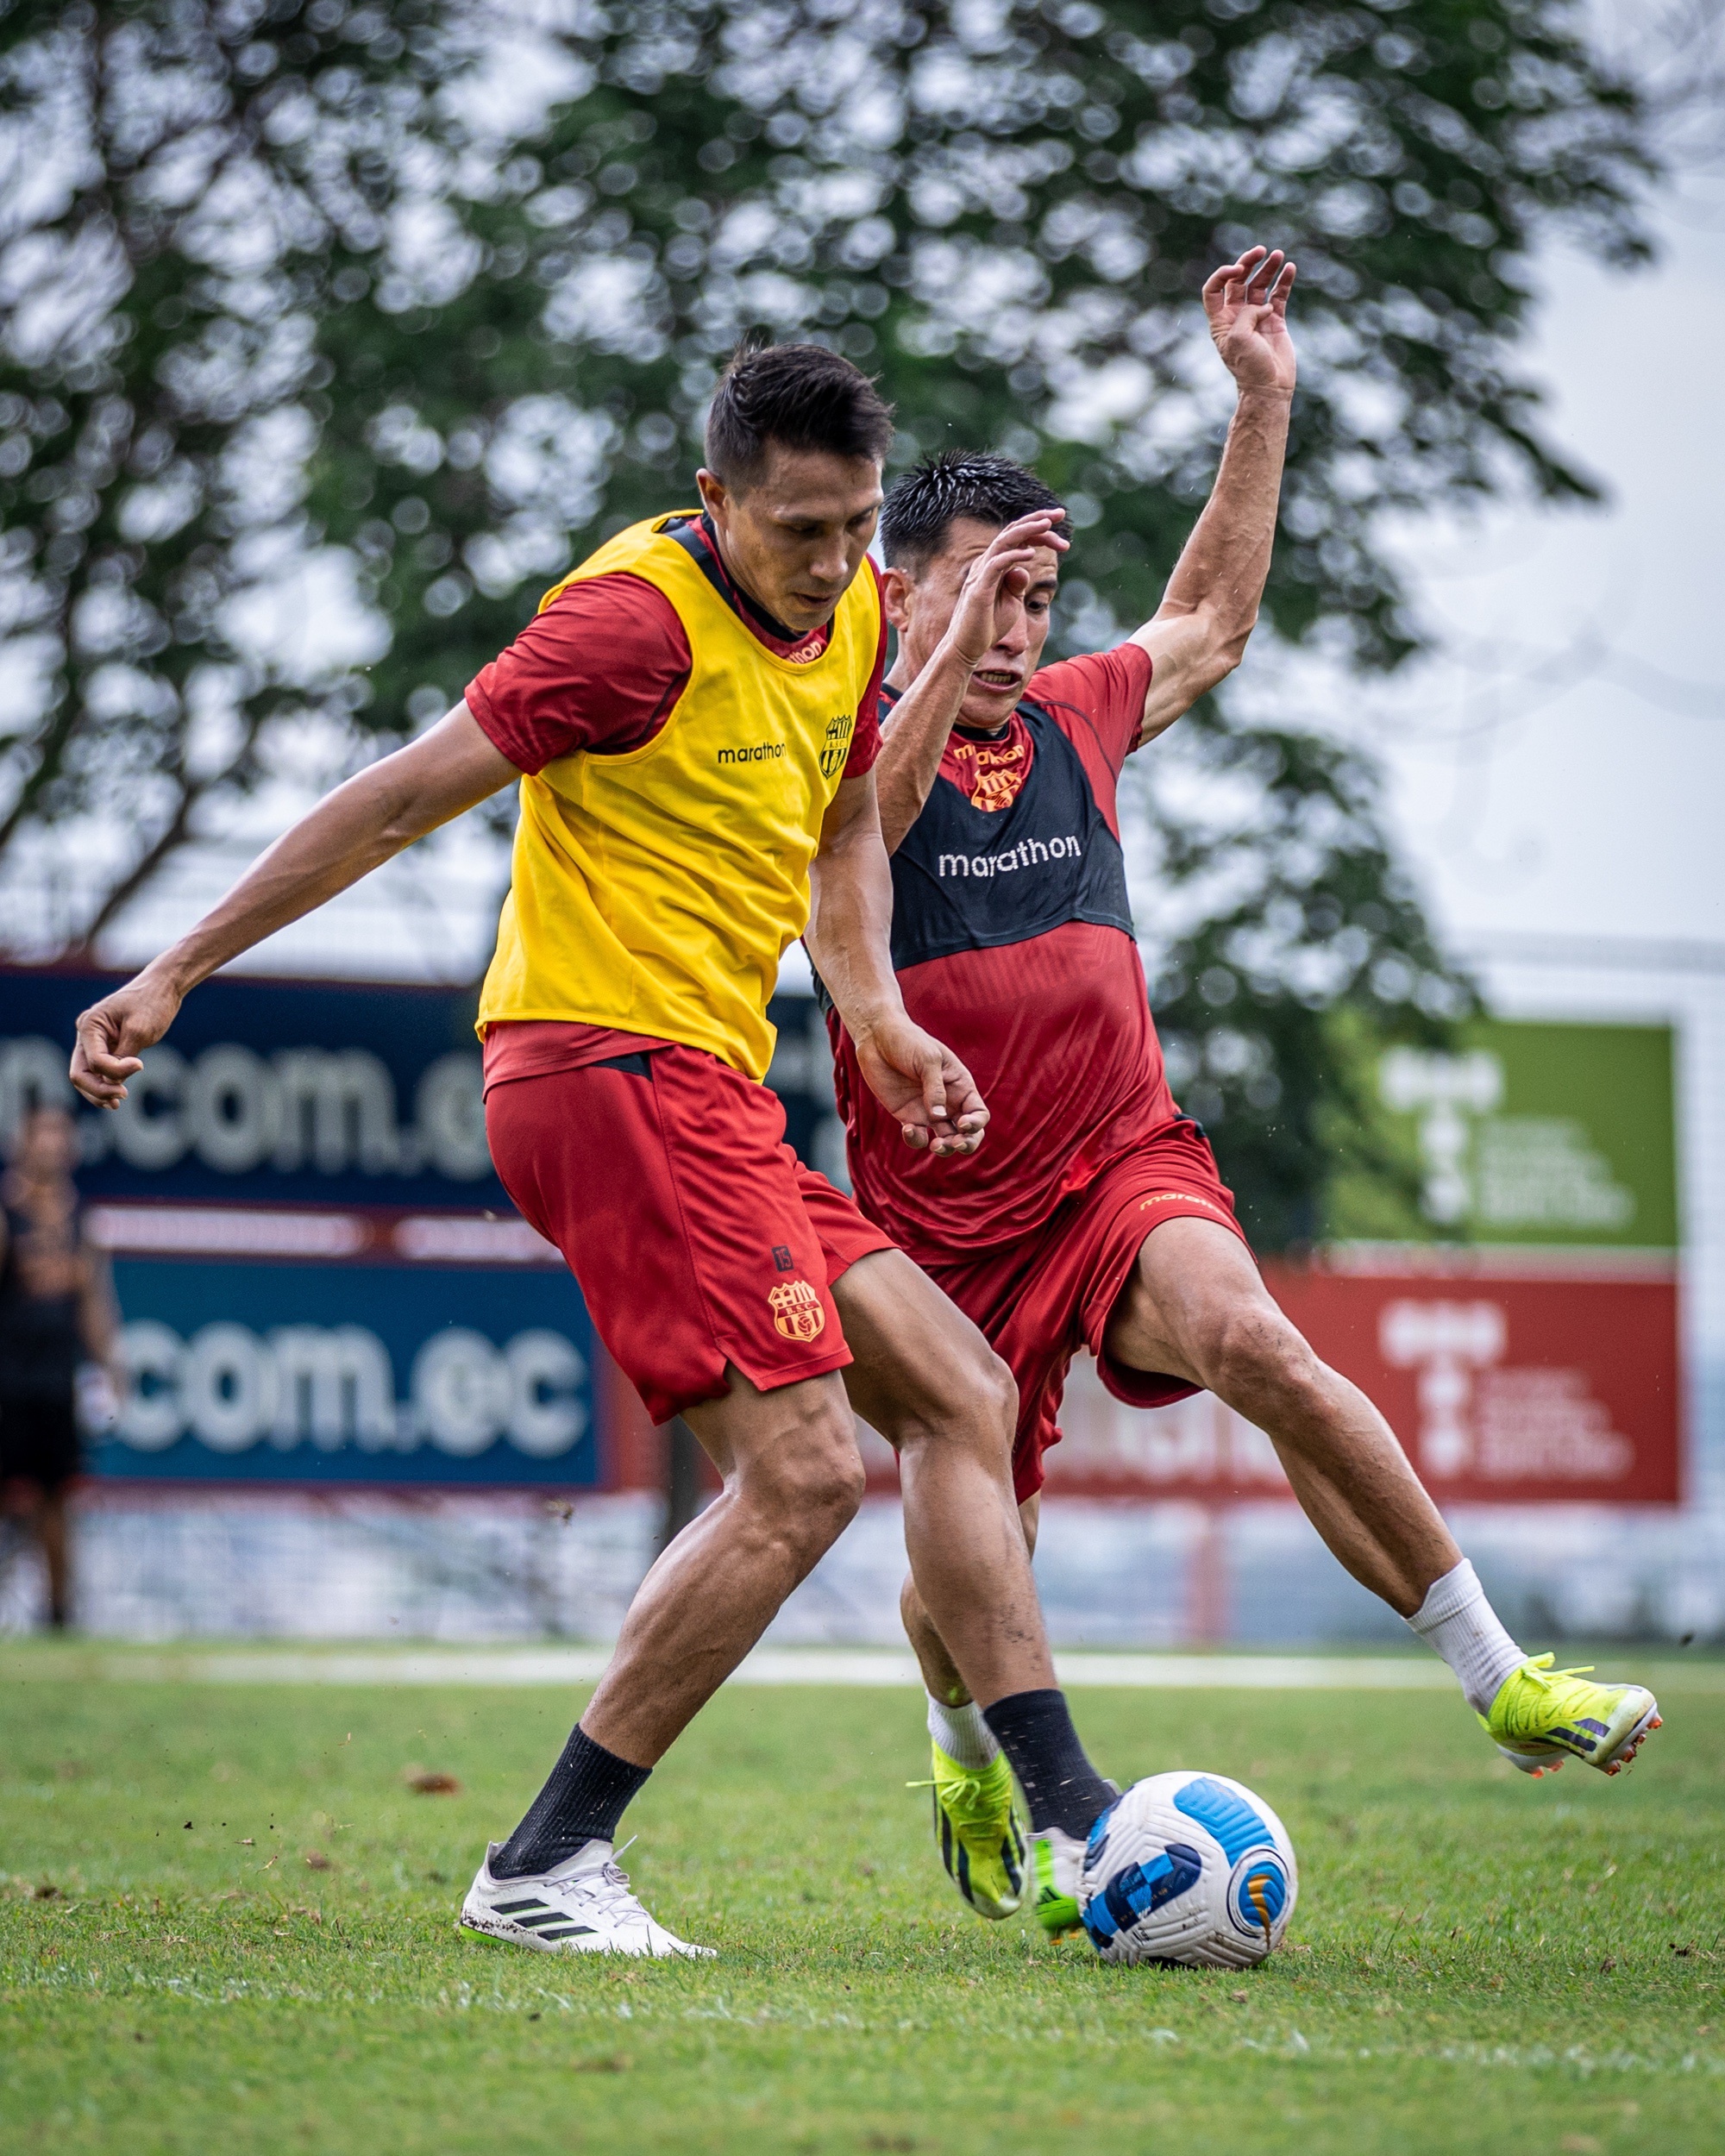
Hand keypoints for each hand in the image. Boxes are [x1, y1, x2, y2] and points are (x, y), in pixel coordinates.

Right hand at [70, 968, 183, 1107]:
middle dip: (98, 1090)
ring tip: (116, 1105)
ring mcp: (93, 1041)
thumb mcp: (140, 1030)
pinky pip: (98, 1070)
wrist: (162, 988)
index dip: (115, 1071)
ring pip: (86, 1075)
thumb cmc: (152, 1003)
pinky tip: (116, 1097)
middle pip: (80, 1073)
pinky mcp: (105, 1046)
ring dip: (99, 1092)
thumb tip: (111, 1085)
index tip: (140, 1065)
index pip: (94, 1061)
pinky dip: (105, 1084)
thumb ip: (124, 1058)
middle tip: (121, 1099)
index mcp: (90, 1025)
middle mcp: (86, 1033)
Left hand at [851, 1013, 988, 1157]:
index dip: (976, 1123)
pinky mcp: (908, 1116)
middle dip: (967, 1143)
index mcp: (960, 1086)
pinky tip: (908, 1128)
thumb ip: (935, 1089)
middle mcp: (948, 1102)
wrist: (878, 1039)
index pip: (978, 1113)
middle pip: (968, 1133)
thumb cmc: (909, 1042)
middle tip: (956, 1144)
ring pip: (945, 1140)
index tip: (962, 1123)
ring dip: (945, 1148)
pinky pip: (918, 1137)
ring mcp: (928, 1111)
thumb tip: (939, 1118)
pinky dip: (916, 1139)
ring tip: (937, 1145)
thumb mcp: (928, 1060)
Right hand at [943, 511, 1069, 669]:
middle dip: (1038, 520)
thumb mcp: (1010, 602)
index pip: (1019, 539)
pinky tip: (1032, 554)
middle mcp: (987, 563)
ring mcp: (981, 573)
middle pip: (1013, 532)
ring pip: (1005, 541)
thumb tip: (1024, 567)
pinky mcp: (979, 588)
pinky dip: (1014, 555)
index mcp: (995, 564)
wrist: (967, 648)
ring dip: (1027, 530)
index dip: (1040, 532)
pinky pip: (997, 564)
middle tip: (1060, 514)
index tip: (1063, 538)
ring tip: (1048, 525)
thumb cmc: (987, 626)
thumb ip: (1017, 584)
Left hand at [1203, 246, 1296, 396]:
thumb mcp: (1238, 338)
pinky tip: (1290, 269)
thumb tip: (1264, 305)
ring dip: (1268, 269)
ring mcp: (1257, 316)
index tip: (1237, 271)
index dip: (1223, 274)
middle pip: (1238, 281)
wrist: (1269, 387)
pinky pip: (1279, 295)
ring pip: (1260, 285)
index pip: (1214, 289)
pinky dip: (1284, 281)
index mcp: (1220, 321)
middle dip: (1248, 263)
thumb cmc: (1248, 367)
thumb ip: (1246, 314)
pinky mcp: (1275, 320)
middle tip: (1261, 251)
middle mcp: (1237, 316)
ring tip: (1279, 256)